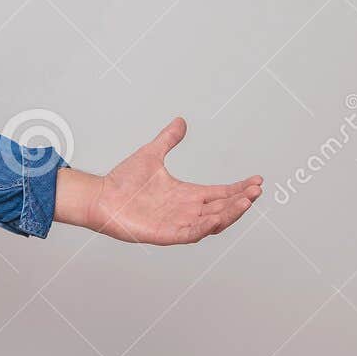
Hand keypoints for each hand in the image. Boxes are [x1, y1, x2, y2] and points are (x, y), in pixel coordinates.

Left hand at [58, 117, 263, 243]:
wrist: (99, 196)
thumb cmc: (123, 181)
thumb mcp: (151, 154)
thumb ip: (167, 140)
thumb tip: (180, 121)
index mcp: (187, 194)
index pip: (221, 193)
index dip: (239, 188)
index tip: (257, 180)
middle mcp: (186, 210)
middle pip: (222, 208)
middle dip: (241, 201)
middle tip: (256, 191)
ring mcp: (177, 224)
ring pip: (211, 222)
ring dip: (229, 214)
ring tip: (245, 202)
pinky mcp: (165, 234)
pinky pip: (189, 234)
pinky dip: (204, 228)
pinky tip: (215, 219)